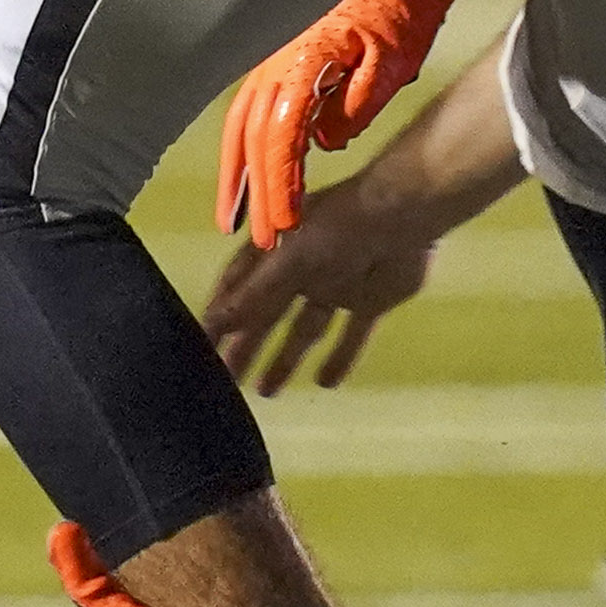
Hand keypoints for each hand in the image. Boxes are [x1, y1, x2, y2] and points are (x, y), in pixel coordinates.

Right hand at [205, 167, 448, 394]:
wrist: (404, 215)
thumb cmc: (340, 228)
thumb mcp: (289, 260)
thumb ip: (255, 294)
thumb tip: (216, 323)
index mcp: (278, 252)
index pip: (239, 288)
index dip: (221, 316)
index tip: (201, 347)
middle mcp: (304, 271)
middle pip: (268, 316)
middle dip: (247, 347)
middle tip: (226, 381)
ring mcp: (338, 287)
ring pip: (304, 330)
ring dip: (285, 359)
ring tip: (265, 391)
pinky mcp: (372, 301)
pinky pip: (351, 335)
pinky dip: (340, 358)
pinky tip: (326, 383)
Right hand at [216, 0, 464, 249]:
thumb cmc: (402, 3)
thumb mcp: (392, 58)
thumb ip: (358, 102)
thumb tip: (326, 141)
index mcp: (301, 63)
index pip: (281, 140)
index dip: (280, 187)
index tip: (285, 226)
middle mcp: (274, 62)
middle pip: (252, 139)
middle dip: (255, 194)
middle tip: (262, 241)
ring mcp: (270, 58)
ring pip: (241, 126)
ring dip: (237, 174)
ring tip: (234, 220)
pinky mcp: (277, 57)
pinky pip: (250, 109)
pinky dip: (245, 145)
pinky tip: (246, 172)